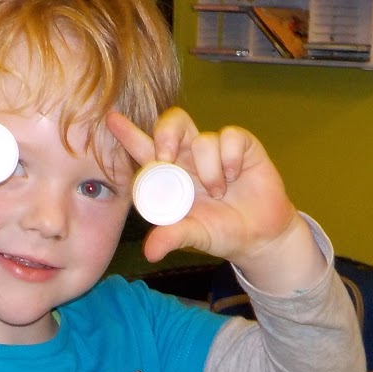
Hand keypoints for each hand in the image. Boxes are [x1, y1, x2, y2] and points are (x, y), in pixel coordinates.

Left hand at [107, 109, 322, 294]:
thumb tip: (150, 252)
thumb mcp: (196, 236)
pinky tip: (236, 175)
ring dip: (208, 168)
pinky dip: (230, 157)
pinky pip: (230, 136)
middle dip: (165, 134)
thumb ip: (172, 237)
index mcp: (171, 176)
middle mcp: (189, 158)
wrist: (261, 235)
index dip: (128, 134)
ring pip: (202, 138)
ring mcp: (215, 150)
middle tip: (165, 158)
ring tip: (219, 192)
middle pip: (171, 124)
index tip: (111, 119)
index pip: (146, 150)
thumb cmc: (222, 233)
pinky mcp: (241, 145)